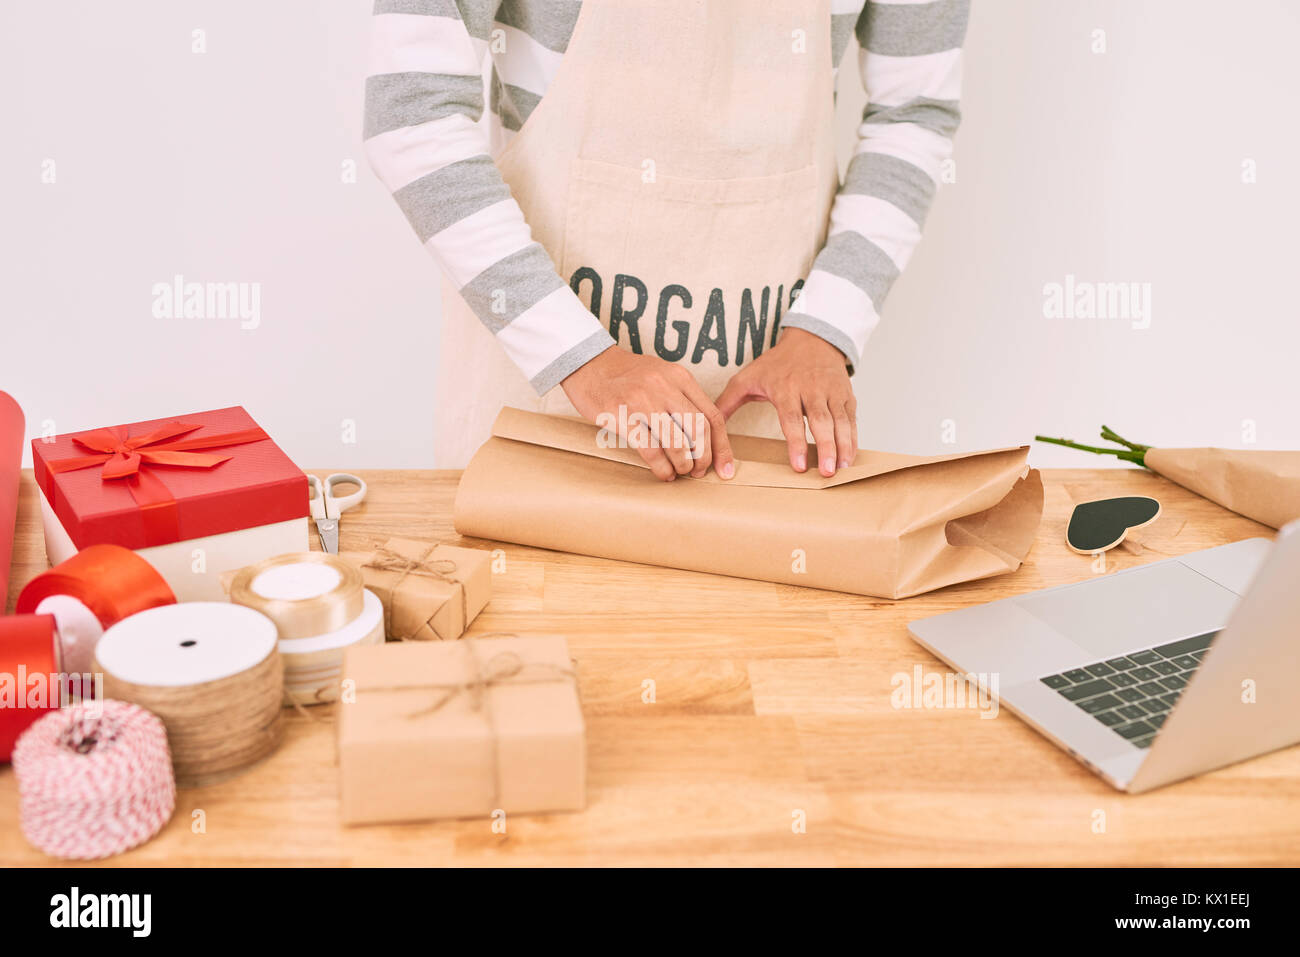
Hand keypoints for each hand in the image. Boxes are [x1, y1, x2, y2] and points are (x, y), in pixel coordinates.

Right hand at [562, 346, 734, 481]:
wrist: (588, 363)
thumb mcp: (661, 375)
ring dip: (682, 464)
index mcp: (680, 377)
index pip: (712, 414)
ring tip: (679, 472)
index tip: (723, 466)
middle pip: (698, 429)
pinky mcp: (622, 415)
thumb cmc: (626, 375)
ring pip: (676, 442)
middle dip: (703, 457)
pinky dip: (661, 467)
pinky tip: (663, 473)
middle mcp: (665, 386)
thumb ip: (682, 398)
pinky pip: (650, 449)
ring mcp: (643, 400)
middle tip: (699, 472)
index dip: (722, 445)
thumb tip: (703, 437)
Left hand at [715, 328, 856, 475]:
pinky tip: (850, 457)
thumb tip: (705, 425)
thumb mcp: (747, 378)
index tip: (800, 466)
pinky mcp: (846, 395)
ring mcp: (831, 391)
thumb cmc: (776, 364)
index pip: (792, 419)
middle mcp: (811, 389)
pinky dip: (853, 438)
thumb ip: (727, 403)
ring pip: (840, 421)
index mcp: (786, 388)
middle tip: (827, 472)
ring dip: (843, 446)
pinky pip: (852, 419)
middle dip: (825, 447)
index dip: (797, 443)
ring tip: (841, 469)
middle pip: (821, 421)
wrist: (812, 340)